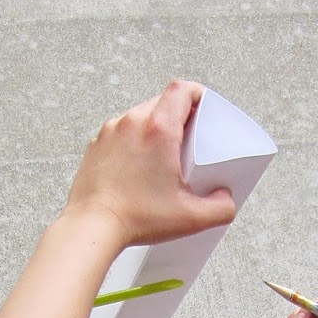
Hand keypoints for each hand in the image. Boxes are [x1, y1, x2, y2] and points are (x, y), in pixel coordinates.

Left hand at [63, 80, 236, 245]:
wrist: (92, 226)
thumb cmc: (137, 218)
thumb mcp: (191, 217)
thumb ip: (221, 208)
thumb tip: (225, 199)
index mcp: (159, 130)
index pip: (181, 90)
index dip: (197, 94)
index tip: (204, 107)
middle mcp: (132, 123)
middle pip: (162, 102)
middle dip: (179, 116)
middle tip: (188, 142)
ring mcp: (110, 132)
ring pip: (140, 116)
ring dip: (155, 130)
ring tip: (163, 158)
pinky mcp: (96, 145)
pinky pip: (121, 133)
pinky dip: (134, 144)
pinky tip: (139, 169)